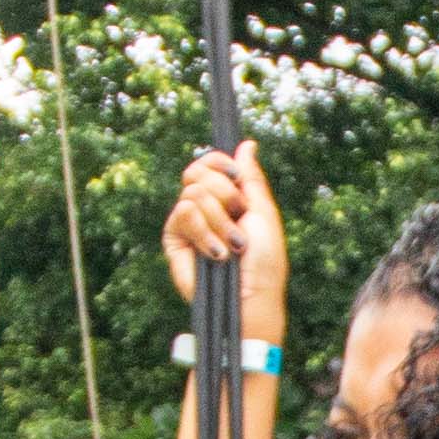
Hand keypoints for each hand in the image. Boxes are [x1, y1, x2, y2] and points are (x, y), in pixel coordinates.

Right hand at [162, 137, 287, 338]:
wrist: (250, 294)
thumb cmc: (264, 261)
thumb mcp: (263, 212)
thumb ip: (251, 177)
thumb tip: (247, 144)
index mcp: (227, 198)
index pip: (210, 162)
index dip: (220, 163)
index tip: (236, 178)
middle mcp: (205, 206)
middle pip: (197, 171)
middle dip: (224, 192)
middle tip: (238, 215)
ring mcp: (188, 222)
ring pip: (193, 192)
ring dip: (220, 220)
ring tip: (232, 245)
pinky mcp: (174, 239)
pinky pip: (184, 212)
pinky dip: (206, 232)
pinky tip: (216, 253)